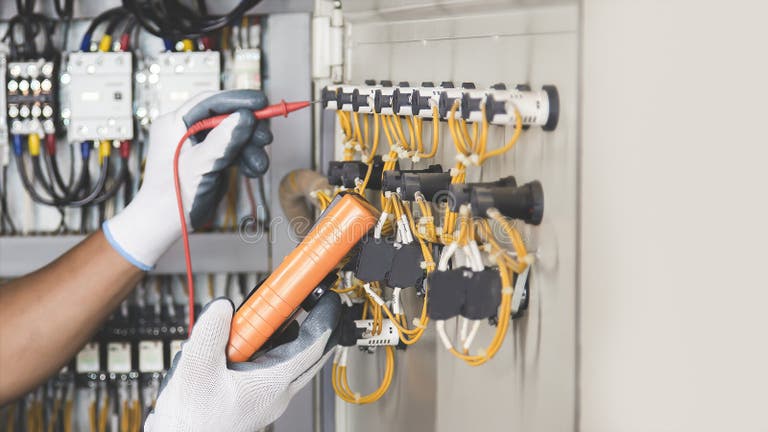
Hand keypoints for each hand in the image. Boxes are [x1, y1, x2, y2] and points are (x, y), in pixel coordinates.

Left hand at [103, 90, 272, 269]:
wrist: (165, 223)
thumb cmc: (172, 195)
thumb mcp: (200, 164)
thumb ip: (223, 140)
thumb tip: (244, 117)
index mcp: (175, 123)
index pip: (209, 102)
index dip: (237, 100)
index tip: (261, 102)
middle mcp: (187, 131)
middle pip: (225, 118)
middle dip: (248, 129)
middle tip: (265, 137)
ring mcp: (199, 145)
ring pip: (233, 136)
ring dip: (251, 148)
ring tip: (260, 164)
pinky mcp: (210, 159)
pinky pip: (233, 151)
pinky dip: (246, 159)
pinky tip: (254, 170)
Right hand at [144, 292, 340, 431]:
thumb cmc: (192, 419)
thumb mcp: (197, 366)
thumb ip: (212, 331)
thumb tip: (225, 307)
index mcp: (274, 384)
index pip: (313, 347)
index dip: (324, 319)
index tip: (328, 298)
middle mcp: (277, 391)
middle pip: (307, 351)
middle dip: (310, 321)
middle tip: (310, 298)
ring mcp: (267, 395)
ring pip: (288, 357)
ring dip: (284, 332)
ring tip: (274, 310)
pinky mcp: (255, 395)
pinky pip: (270, 364)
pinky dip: (266, 345)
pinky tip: (248, 336)